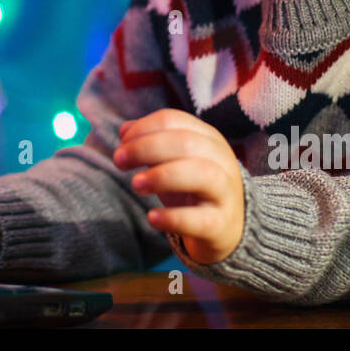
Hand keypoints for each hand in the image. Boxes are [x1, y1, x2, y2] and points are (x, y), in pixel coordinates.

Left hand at [114, 109, 244, 265]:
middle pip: (186, 142)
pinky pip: (201, 220)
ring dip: (162, 176)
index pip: (173, 120)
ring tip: (136, 184)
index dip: (142, 128)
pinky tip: (152, 218)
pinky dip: (174, 218)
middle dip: (145, 147)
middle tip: (119, 161)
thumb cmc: (193, 189)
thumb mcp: (173, 161)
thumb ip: (150, 142)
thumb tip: (124, 131)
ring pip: (202, 174)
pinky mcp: (222, 225)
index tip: (121, 144)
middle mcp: (221, 160)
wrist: (230, 229)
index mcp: (208, 138)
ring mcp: (225, 193)